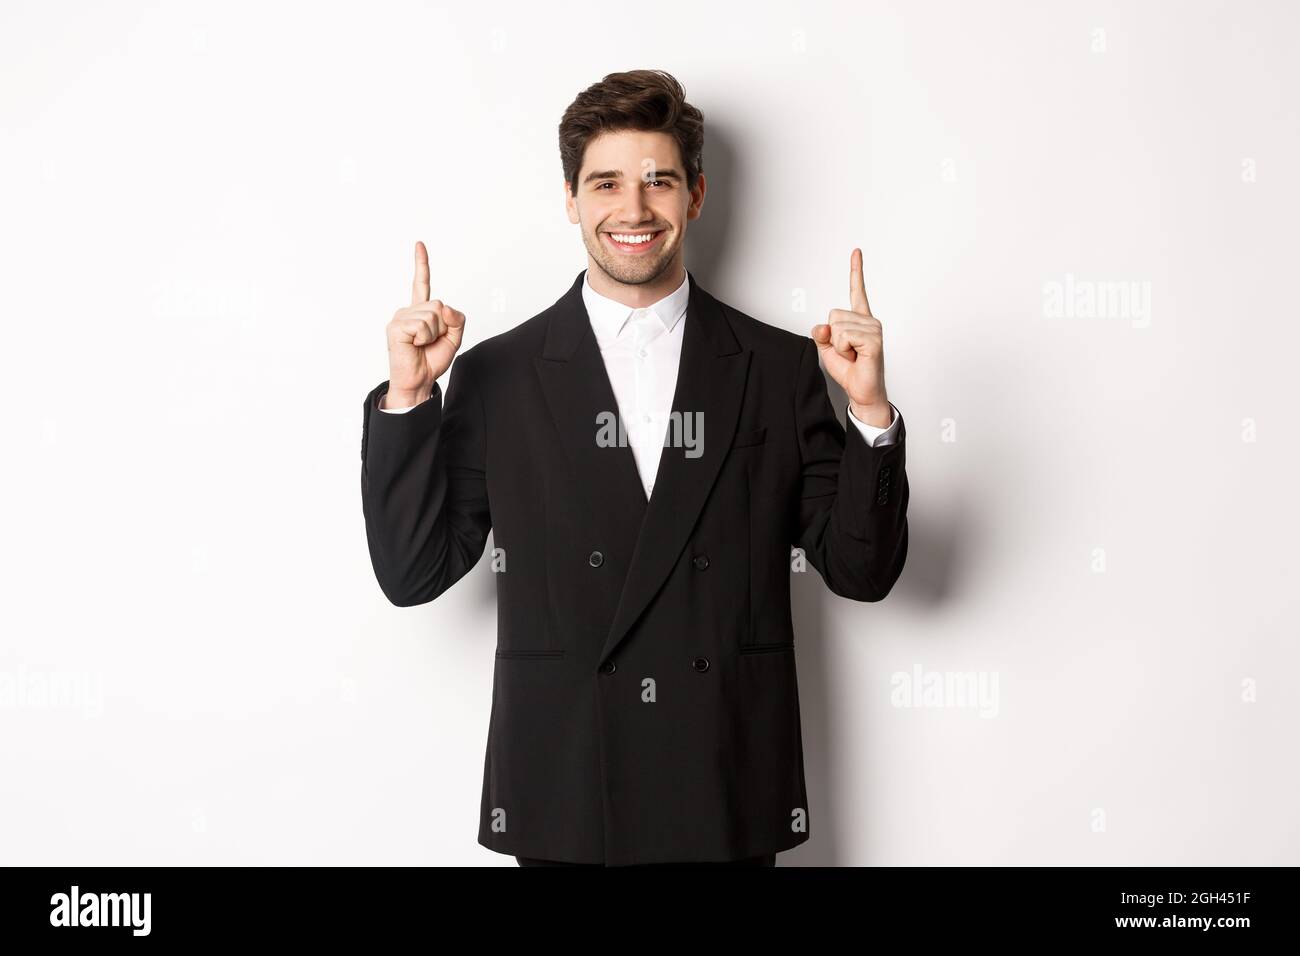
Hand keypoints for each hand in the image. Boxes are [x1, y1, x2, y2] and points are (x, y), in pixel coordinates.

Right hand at [384, 241, 465, 405]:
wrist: (419, 381)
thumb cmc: (431, 360)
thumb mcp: (454, 338)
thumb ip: (457, 319)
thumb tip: (444, 307)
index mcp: (420, 311)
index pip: (421, 283)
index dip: (421, 264)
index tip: (419, 244)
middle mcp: (408, 311)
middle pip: (439, 305)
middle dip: (443, 327)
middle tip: (430, 342)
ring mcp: (400, 318)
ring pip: (432, 315)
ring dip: (434, 334)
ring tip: (422, 345)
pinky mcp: (395, 327)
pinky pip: (422, 325)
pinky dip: (425, 338)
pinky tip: (415, 346)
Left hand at [811, 248, 889, 426]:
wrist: (861, 391)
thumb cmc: (849, 370)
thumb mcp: (828, 349)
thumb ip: (822, 333)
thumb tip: (823, 326)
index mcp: (859, 320)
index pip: (857, 291)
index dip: (856, 271)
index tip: (856, 252)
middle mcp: (869, 320)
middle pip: (833, 315)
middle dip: (833, 337)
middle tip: (848, 352)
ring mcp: (874, 328)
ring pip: (837, 326)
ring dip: (839, 346)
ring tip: (853, 356)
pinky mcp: (874, 338)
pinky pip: (844, 336)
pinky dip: (843, 350)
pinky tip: (857, 356)